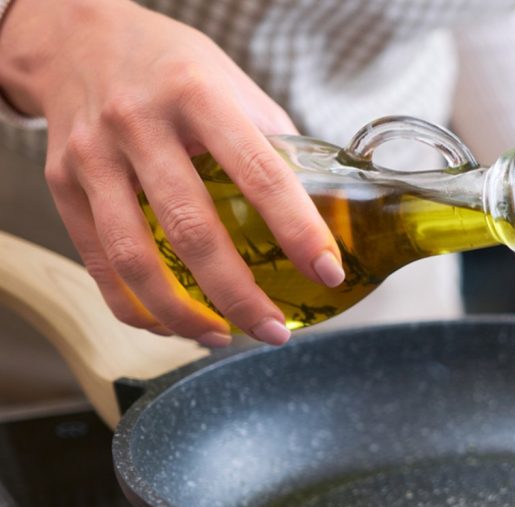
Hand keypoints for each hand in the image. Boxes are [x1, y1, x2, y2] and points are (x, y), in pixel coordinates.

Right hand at [0, 0, 344, 345]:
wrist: (74, 37)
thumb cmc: (170, 66)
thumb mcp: (231, 83)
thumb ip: (274, 143)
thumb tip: (326, 209)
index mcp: (198, 94)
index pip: (260, 173)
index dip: (298, 230)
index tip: (327, 271)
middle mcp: (140, 123)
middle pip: (193, 229)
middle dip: (240, 295)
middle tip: (275, 331)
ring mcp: (94, 156)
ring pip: (135, 259)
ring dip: (184, 315)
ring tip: (224, 337)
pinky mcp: (62, 185)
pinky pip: (99, 264)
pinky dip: (137, 308)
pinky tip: (173, 323)